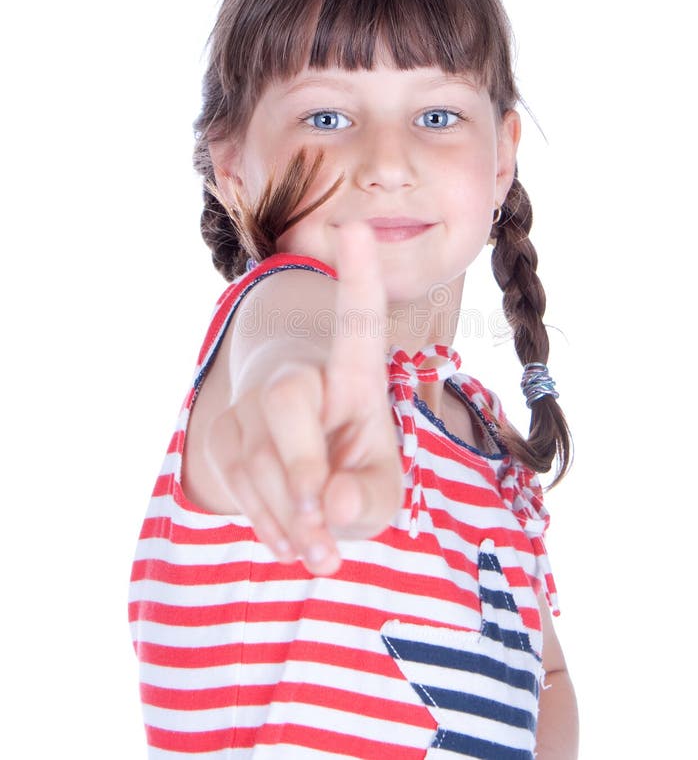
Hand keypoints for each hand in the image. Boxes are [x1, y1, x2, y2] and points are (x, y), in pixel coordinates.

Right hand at [205, 222, 401, 574]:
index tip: (357, 228)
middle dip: (301, 466)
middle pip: (286, 398)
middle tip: (327, 535)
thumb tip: (334, 501)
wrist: (305, 469)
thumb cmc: (356, 462)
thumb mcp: (385, 482)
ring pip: (255, 452)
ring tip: (324, 557)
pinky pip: (236, 480)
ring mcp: (254, 401)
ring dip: (287, 515)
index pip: (356, 319)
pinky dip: (265, 521)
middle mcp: (301, 375)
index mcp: (353, 373)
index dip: (359, 277)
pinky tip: (292, 542)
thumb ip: (374, 495)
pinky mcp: (224, 433)